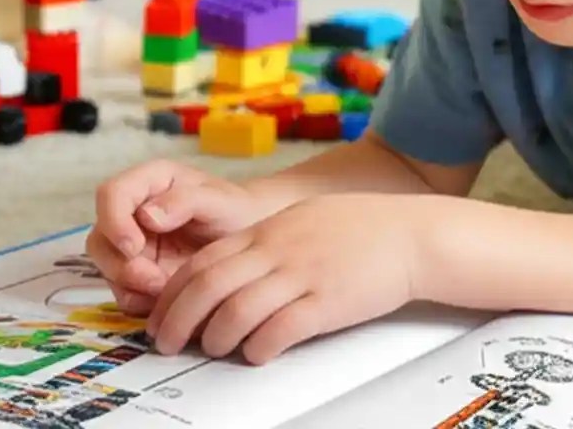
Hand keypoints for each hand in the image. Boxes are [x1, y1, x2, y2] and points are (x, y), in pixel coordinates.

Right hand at [87, 160, 281, 317]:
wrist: (253, 238)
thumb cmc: (237, 210)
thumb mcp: (219, 200)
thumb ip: (185, 201)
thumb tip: (146, 216)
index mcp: (149, 183)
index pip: (110, 194)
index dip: (114, 221)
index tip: (134, 247)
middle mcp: (132, 213)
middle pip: (101, 238)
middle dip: (121, 264)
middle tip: (154, 279)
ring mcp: (133, 245)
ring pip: (108, 269)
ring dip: (130, 285)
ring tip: (166, 289)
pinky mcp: (139, 273)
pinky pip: (124, 291)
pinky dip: (139, 300)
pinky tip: (166, 300)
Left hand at [145, 192, 421, 364]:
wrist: (410, 235)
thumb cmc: (362, 229)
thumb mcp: (303, 218)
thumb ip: (265, 239)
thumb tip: (228, 267)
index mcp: (268, 231)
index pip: (203, 260)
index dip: (172, 293)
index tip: (162, 315)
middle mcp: (279, 251)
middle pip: (208, 287)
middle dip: (177, 321)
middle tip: (168, 343)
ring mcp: (303, 275)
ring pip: (236, 310)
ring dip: (216, 338)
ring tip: (214, 350)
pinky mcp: (328, 302)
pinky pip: (280, 329)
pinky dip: (259, 346)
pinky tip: (257, 353)